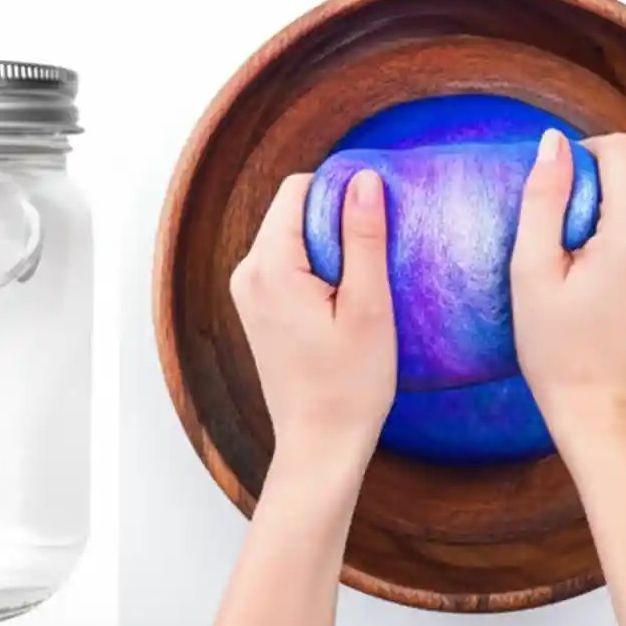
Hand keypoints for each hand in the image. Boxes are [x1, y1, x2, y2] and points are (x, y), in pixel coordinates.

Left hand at [229, 171, 396, 460]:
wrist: (320, 446)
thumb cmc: (349, 386)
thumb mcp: (369, 307)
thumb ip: (364, 237)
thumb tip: (364, 179)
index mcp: (269, 267)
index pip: (298, 189)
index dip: (341, 190)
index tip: (378, 218)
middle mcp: (247, 273)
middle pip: (293, 210)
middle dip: (336, 219)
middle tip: (377, 255)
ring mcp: (248, 291)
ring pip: (293, 235)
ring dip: (331, 246)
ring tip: (364, 283)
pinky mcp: (258, 307)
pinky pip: (289, 263)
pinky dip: (319, 267)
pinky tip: (346, 299)